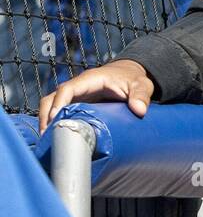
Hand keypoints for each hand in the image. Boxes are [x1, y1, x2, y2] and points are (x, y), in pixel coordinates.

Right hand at [38, 59, 154, 133]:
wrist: (130, 75)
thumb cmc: (133, 79)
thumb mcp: (141, 85)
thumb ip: (141, 95)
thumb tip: (139, 110)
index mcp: (90, 80)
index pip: (67, 89)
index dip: (59, 103)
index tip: (55, 119)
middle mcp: (78, 87)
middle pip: (52, 98)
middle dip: (46, 115)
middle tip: (47, 137)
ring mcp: (75, 96)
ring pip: (52, 105)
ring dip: (47, 121)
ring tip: (49, 141)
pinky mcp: (77, 104)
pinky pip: (60, 112)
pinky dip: (56, 123)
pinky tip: (58, 138)